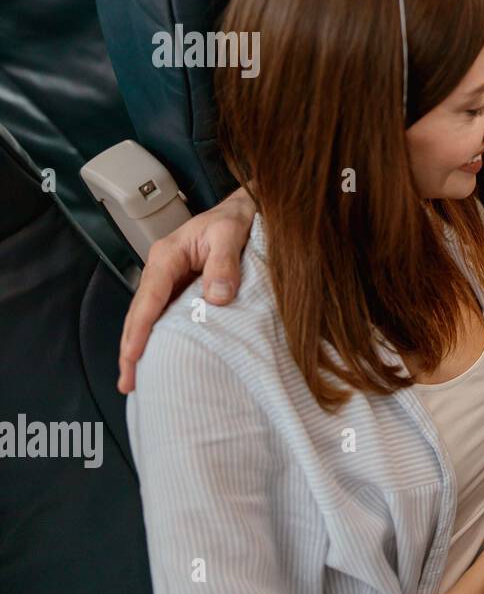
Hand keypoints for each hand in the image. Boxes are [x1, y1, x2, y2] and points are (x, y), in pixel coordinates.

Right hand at [117, 187, 256, 393]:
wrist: (244, 210)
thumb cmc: (235, 219)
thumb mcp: (231, 233)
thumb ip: (224, 263)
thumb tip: (216, 298)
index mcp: (167, 255)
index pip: (149, 297)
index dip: (140, 329)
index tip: (133, 355)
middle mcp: (162, 270)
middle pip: (139, 314)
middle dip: (130, 348)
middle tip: (128, 383)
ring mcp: (170, 282)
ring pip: (148, 319)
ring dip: (140, 348)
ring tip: (135, 381)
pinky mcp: (181, 290)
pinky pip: (165, 318)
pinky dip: (158, 339)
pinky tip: (158, 359)